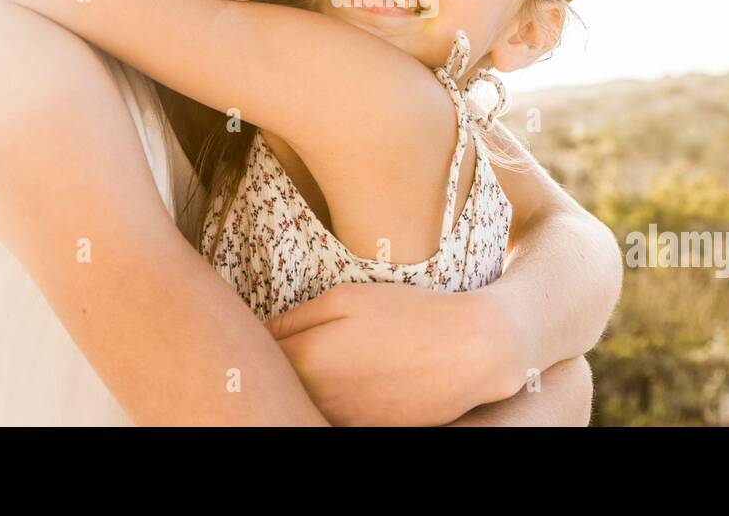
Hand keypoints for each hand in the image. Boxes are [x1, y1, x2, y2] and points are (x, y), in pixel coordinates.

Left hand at [265, 281, 520, 425]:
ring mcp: (342, 420)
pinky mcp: (365, 432)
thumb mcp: (346, 297)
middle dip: (276, 371)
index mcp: (307, 358)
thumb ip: (296, 319)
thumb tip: (262, 334)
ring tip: (331, 363)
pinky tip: (352, 380)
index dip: (258, 345)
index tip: (265, 333)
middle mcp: (318, 398)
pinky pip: (330, 416)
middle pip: (278, 389)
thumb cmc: (408, 314)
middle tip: (290, 349)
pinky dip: (330, 402)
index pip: (259, 359)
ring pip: (302, 405)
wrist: (470, 350)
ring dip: (302, 389)